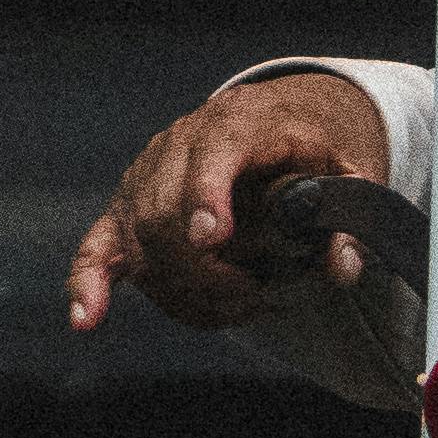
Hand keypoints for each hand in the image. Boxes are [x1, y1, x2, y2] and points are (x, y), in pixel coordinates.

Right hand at [67, 72, 386, 334]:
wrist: (279, 118)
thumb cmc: (311, 147)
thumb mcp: (349, 168)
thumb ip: (349, 216)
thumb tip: (342, 265)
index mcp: (239, 123)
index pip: (210, 153)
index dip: (204, 195)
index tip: (212, 238)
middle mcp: (181, 143)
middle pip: (163, 212)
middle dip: (206, 271)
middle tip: (255, 295)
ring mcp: (147, 175)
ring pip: (139, 242)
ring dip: (182, 290)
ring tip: (237, 305)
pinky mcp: (128, 207)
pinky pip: (98, 247)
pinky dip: (90, 282)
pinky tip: (88, 318)